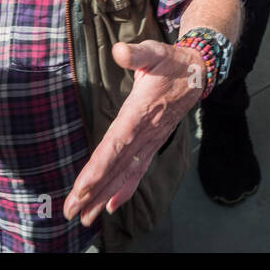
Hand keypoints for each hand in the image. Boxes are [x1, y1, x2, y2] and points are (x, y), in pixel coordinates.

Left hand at [63, 39, 205, 227]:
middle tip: (71, 213)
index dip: (100, 167)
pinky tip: (111, 205)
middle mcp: (144, 133)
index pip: (116, 145)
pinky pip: (137, 171)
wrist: (198, 73)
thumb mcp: (154, 52)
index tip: (83, 188)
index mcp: (140, 113)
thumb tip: (119, 50)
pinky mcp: (152, 144)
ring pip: (125, 174)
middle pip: (115, 167)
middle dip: (94, 191)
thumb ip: (136, 54)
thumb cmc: (171, 62)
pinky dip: (124, 189)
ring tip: (85, 218)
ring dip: (104, 196)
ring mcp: (150, 141)